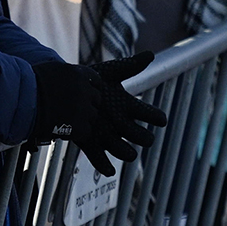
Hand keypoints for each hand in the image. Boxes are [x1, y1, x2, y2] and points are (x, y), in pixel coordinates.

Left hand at [31, 52, 167, 176]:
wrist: (65, 88)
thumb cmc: (91, 81)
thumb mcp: (110, 72)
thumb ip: (130, 65)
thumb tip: (152, 54)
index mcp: (127, 107)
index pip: (149, 114)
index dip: (156, 117)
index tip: (161, 119)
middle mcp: (120, 124)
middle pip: (140, 136)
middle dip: (143, 137)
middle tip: (146, 137)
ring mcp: (106, 134)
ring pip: (122, 150)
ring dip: (126, 152)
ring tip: (130, 153)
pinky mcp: (89, 142)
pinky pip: (98, 158)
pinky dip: (104, 166)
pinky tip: (109, 171)